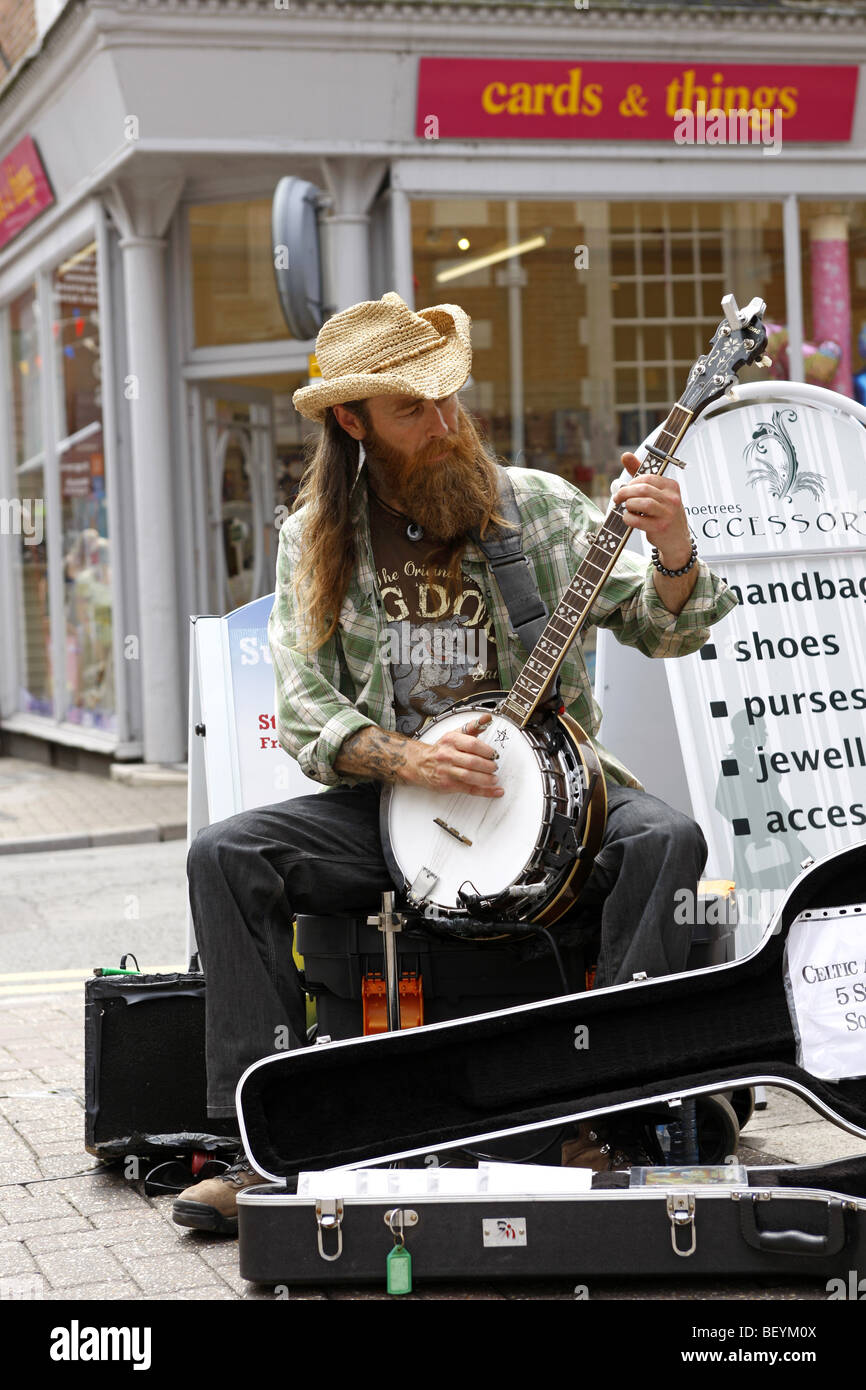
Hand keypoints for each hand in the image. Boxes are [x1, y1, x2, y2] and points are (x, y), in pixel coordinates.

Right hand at [407, 710, 503, 797]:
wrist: (419, 763)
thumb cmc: (441, 749)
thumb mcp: (455, 734)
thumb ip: (473, 727)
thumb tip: (487, 718)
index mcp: (451, 740)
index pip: (472, 744)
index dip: (487, 750)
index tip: (494, 754)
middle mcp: (447, 755)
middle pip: (472, 761)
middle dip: (488, 765)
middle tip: (494, 766)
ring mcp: (447, 771)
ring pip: (469, 776)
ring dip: (486, 779)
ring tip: (494, 778)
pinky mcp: (448, 785)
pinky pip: (469, 789)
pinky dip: (485, 791)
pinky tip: (495, 791)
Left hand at [612, 451, 692, 569]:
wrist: (677, 540)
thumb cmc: (664, 514)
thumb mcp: (657, 493)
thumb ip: (641, 474)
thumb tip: (625, 455)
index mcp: (671, 487)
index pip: (647, 477)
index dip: (632, 482)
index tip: (625, 489)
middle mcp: (672, 499)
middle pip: (642, 489)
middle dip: (625, 493)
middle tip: (617, 499)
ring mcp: (667, 513)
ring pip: (640, 503)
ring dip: (628, 505)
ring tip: (626, 509)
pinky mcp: (660, 527)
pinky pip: (637, 520)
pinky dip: (628, 518)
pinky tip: (628, 518)